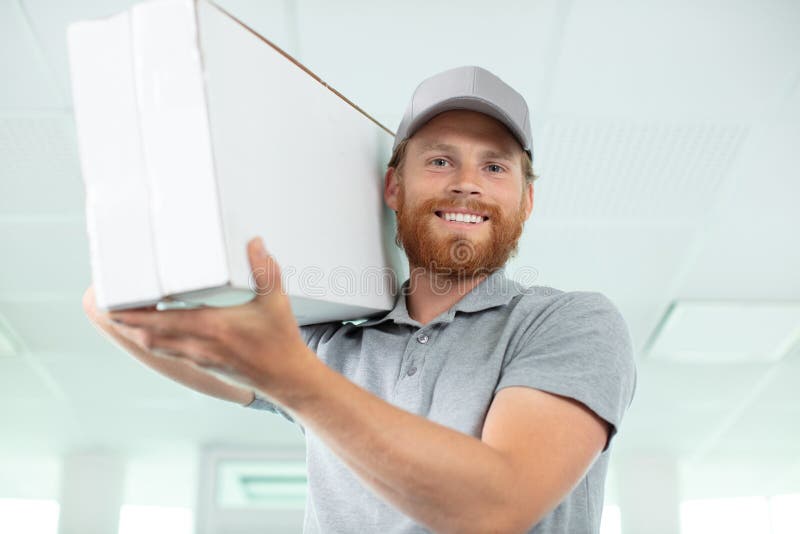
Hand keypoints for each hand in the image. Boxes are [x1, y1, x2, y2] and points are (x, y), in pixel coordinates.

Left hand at [107, 237, 313, 396]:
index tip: (116, 301)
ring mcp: (198, 357)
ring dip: (136, 330)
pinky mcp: (201, 364)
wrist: (286, 377)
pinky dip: (153, 338)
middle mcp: (199, 345)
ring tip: (121, 313)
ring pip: (155, 345)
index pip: (161, 321)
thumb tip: (254, 243)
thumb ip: (264, 270)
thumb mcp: (276, 301)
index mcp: (212, 328)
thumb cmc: (280, 342)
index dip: (134, 313)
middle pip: (147, 335)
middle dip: (124, 320)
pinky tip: (150, 328)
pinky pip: (168, 350)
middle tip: (107, 302)